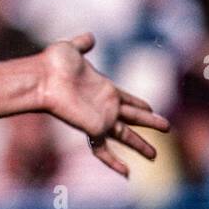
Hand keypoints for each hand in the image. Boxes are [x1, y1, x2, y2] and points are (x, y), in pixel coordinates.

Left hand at [37, 33, 171, 176]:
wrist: (41, 77)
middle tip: (167, 127)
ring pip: (125, 135)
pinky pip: (103, 149)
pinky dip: (114, 162)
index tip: (150, 107)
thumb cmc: (53, 63)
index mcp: (103, 88)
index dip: (139, 102)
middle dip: (149, 122)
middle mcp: (104, 105)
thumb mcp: (71, 50)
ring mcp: (100, 118)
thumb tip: (90, 36)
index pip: (126, 98)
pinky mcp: (92, 128)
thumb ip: (82, 44)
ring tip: (154, 155)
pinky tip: (126, 172)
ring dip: (140, 145)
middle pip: (133, 117)